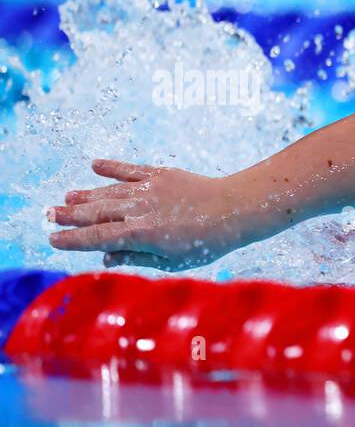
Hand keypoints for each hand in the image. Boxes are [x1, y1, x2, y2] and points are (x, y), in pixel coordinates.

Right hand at [48, 159, 243, 270]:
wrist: (235, 210)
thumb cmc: (207, 243)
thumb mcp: (172, 261)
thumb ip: (137, 256)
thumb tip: (106, 256)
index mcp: (141, 234)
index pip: (97, 237)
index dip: (73, 239)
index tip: (53, 239)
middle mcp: (139, 209)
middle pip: (97, 212)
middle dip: (70, 215)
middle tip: (48, 215)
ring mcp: (149, 188)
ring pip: (109, 191)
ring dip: (86, 194)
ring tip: (67, 198)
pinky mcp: (161, 174)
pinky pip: (131, 170)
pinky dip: (112, 167)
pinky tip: (95, 165)